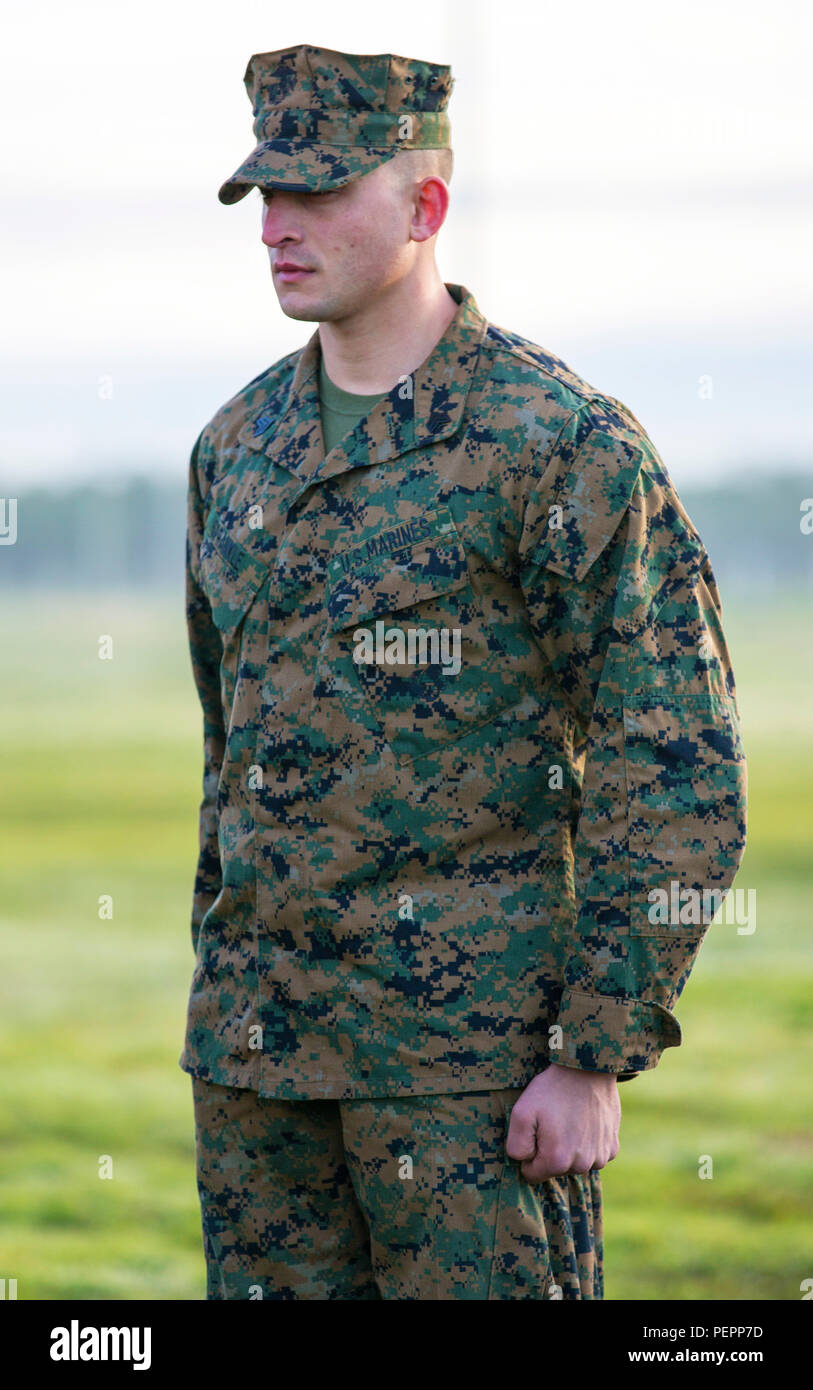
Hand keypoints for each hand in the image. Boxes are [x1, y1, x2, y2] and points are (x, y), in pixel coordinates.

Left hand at [505, 1063, 620, 1181]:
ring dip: (570, 1148)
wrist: (588, 1069)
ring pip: (575, 1163)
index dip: (529, 1153)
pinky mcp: (612, 1147)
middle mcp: (581, 1166)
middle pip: (555, 1169)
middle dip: (549, 1150)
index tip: (535, 1131)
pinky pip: (593, 1154)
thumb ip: (516, 1146)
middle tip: (552, 1121)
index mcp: (557, 1160)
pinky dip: (587, 1142)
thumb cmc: (552, 1090)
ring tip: (568, 1119)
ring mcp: (600, 1157)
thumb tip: (524, 1163)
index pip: (532, 1175)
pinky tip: (584, 1121)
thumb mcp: (521, 1113)